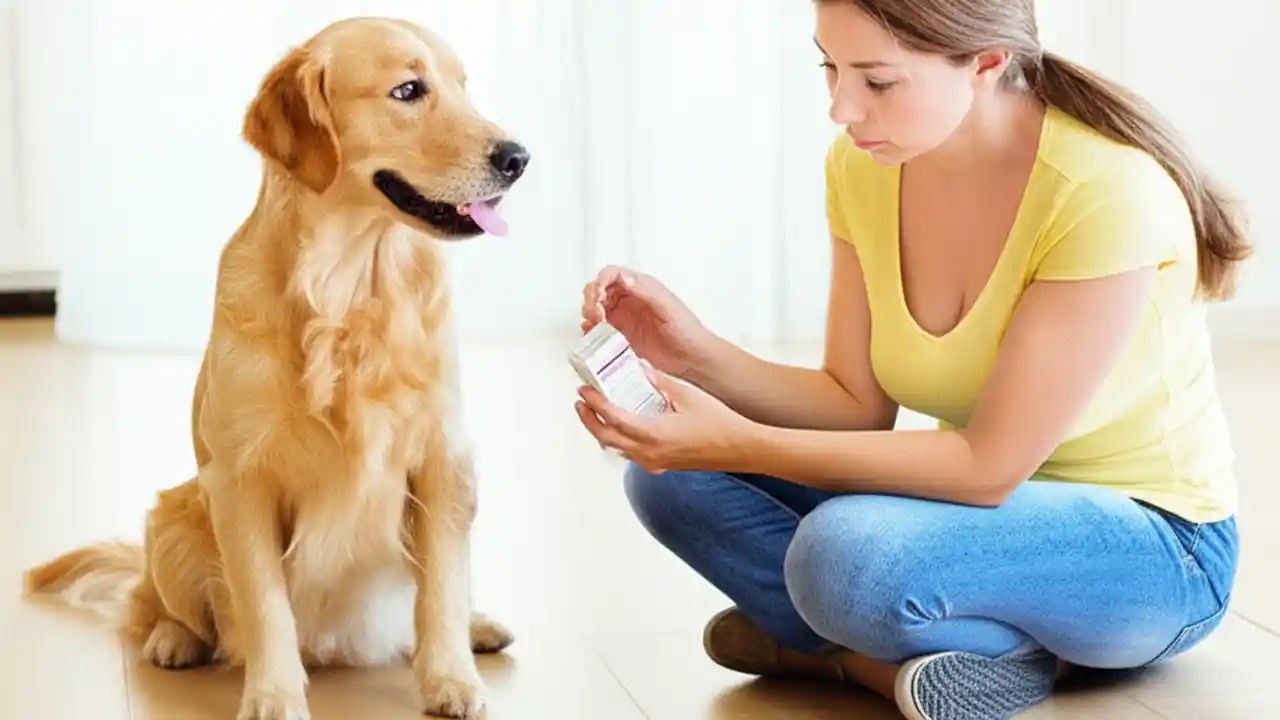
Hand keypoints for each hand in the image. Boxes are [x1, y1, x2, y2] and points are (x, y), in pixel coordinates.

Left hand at [574, 362, 759, 473]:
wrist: (740, 448)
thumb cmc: (718, 423)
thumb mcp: (687, 394)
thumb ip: (659, 381)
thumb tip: (638, 366)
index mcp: (653, 434)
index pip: (613, 418)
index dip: (595, 404)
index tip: (583, 390)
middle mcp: (649, 452)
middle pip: (606, 438)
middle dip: (589, 420)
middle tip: (581, 402)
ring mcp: (655, 462)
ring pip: (617, 448)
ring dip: (603, 430)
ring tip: (596, 412)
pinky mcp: (662, 465)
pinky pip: (632, 454)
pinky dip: (620, 440)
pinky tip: (623, 426)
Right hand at [580, 266, 714, 379]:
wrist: (692, 358)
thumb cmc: (687, 331)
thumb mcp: (667, 307)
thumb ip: (645, 292)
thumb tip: (624, 278)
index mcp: (642, 287)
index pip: (613, 274)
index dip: (601, 280)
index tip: (598, 294)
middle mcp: (631, 299)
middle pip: (599, 289)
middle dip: (591, 298)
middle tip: (595, 314)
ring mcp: (625, 317)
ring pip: (597, 307)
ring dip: (590, 312)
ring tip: (595, 324)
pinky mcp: (622, 335)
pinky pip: (600, 327)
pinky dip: (592, 328)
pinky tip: (593, 333)